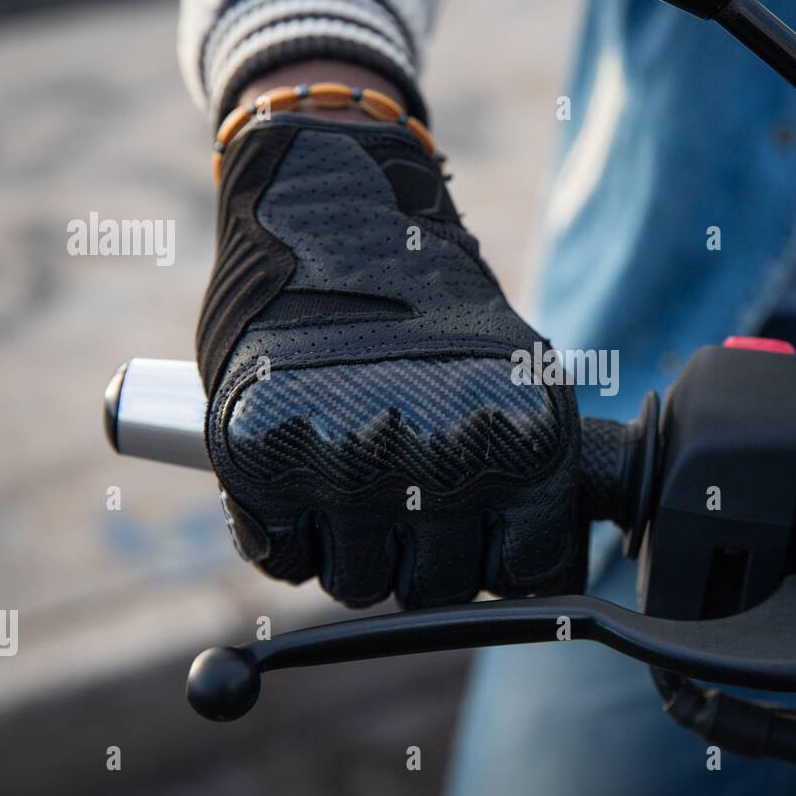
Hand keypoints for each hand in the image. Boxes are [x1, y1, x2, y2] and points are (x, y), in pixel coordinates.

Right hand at [197, 111, 587, 607]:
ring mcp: (343, 465)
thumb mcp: (513, 370)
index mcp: (520, 440)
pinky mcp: (259, 460)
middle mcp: (437, 461)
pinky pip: (282, 558)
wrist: (331, 208)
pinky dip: (291, 538)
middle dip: (428, 558)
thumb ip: (524, 465)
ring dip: (359, 554)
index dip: (503, 560)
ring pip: (358, 583)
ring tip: (358, 485)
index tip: (486, 539)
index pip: (526, 571)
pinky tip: (305, 485)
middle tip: (412, 501)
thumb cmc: (426, 294)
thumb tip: (537, 562)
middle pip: (439, 587)